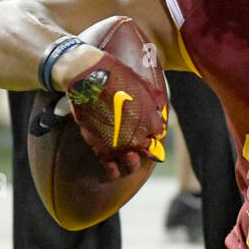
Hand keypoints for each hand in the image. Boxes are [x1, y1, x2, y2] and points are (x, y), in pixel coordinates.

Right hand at [65, 55, 167, 179]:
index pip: (158, 133)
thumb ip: (153, 99)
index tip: (148, 130)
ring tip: (129, 159)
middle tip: (139, 144)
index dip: (152, 131)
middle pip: (146, 151)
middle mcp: (138, 136)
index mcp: (151, 121)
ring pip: (131, 162)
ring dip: (131, 162)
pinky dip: (113, 170)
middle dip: (144, 148)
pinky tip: (115, 172)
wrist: (89, 77)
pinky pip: (110, 166)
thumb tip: (159, 108)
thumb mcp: (142, 84)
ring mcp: (119, 144)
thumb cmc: (117, 76)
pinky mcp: (100, 147)